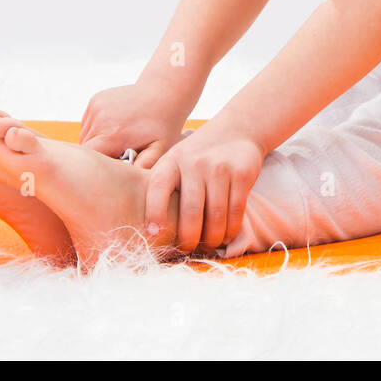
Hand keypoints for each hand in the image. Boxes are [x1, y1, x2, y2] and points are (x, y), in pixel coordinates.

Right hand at [79, 83, 190, 168]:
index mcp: (113, 135)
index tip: (114, 168)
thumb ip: (145, 165)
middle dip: (98, 156)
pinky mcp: (95, 100)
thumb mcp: (160, 149)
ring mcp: (96, 107)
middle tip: (117, 157)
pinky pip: (88, 123)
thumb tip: (129, 178)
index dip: (99, 168)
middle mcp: (100, 119)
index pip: (92, 160)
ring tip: (116, 143)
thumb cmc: (163, 126)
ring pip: (85, 136)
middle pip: (86, 149)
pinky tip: (114, 129)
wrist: (163, 93)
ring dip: (95, 143)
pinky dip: (96, 130)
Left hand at [144, 120, 264, 254]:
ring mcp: (219, 168)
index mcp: (172, 162)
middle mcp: (195, 164)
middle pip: (190, 211)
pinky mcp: (241, 174)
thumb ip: (160, 183)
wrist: (237, 131)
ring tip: (208, 245)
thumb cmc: (198, 155)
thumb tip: (139, 218)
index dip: (154, 212)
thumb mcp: (175, 160)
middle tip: (187, 249)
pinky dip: (231, 230)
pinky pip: (236, 211)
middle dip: (189, 238)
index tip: (153, 233)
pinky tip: (226, 235)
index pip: (158, 188)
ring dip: (212, 238)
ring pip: (216, 216)